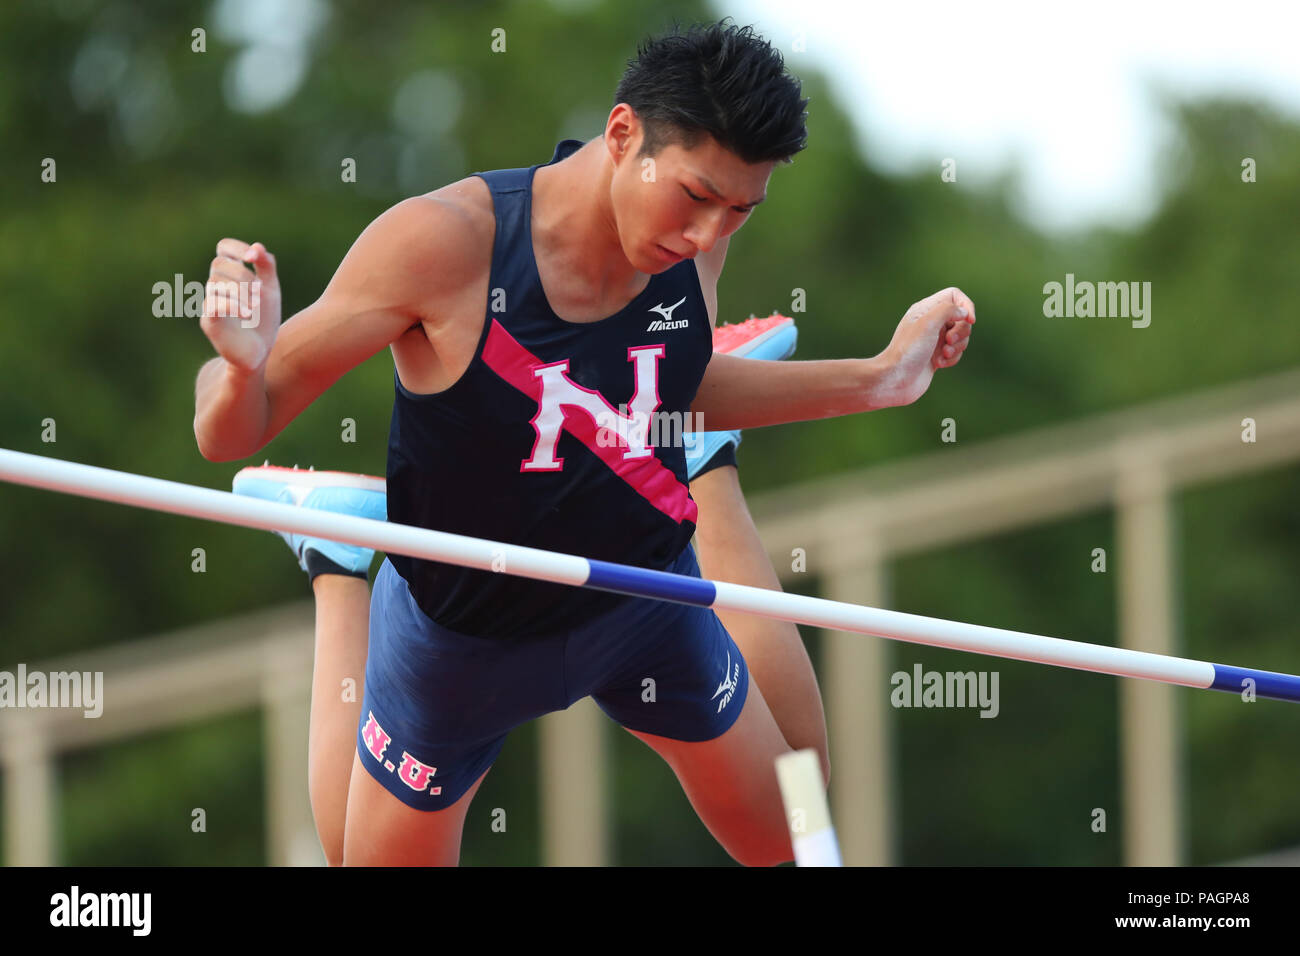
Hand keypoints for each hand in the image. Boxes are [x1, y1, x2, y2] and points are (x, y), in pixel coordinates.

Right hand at [200, 239, 282, 373]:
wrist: (258, 352)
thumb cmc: (264, 319)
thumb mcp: (271, 289)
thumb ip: (266, 266)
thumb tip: (257, 246)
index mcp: (231, 274)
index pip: (223, 248)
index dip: (236, 248)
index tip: (253, 258)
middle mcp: (216, 286)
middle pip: (219, 264)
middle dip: (242, 275)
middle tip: (260, 292)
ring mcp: (210, 303)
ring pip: (214, 283)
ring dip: (240, 292)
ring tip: (256, 306)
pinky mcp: (209, 322)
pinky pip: (212, 305)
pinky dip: (232, 306)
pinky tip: (248, 314)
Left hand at [875, 287, 975, 406]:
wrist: (895, 379)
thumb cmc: (909, 350)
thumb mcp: (928, 323)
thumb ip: (948, 310)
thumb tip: (964, 312)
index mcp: (926, 309)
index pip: (954, 295)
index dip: (966, 306)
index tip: (969, 320)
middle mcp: (930, 322)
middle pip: (962, 318)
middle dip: (961, 331)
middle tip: (948, 341)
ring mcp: (934, 339)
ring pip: (961, 337)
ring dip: (956, 347)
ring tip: (942, 355)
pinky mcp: (936, 356)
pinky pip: (956, 352)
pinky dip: (951, 358)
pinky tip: (938, 364)